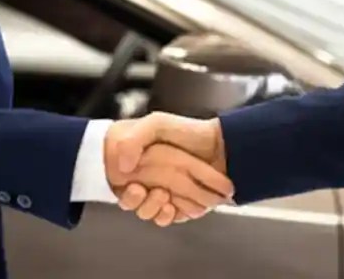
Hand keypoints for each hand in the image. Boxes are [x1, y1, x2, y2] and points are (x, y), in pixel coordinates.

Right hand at [104, 117, 232, 226]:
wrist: (222, 146)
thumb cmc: (189, 132)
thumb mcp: (156, 124)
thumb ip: (133, 140)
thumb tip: (122, 167)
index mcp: (141, 162)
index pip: (121, 185)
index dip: (125, 192)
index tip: (133, 187)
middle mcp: (150, 179)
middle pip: (134, 203)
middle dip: (141, 202)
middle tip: (151, 191)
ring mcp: (166, 194)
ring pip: (149, 213)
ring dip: (154, 209)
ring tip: (164, 197)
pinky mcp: (181, 207)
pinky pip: (168, 218)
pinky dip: (169, 215)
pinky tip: (174, 206)